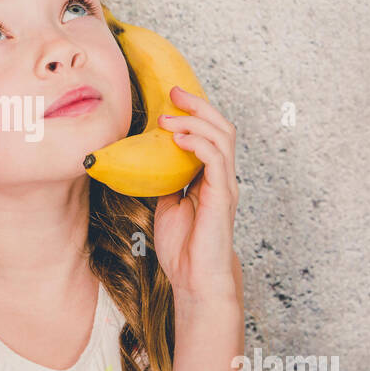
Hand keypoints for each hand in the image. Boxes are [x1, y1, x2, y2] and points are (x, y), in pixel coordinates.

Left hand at [151, 86, 239, 301]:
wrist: (194, 279)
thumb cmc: (183, 246)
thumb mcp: (166, 204)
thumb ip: (164, 180)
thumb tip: (144, 160)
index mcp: (209, 176)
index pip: (210, 132)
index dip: (194, 111)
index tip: (171, 95)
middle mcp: (221, 176)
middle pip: (221, 126)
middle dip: (198, 105)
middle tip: (174, 91)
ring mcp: (224, 185)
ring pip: (222, 137)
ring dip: (195, 122)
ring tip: (169, 118)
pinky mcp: (222, 196)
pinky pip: (216, 160)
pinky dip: (199, 144)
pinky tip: (180, 139)